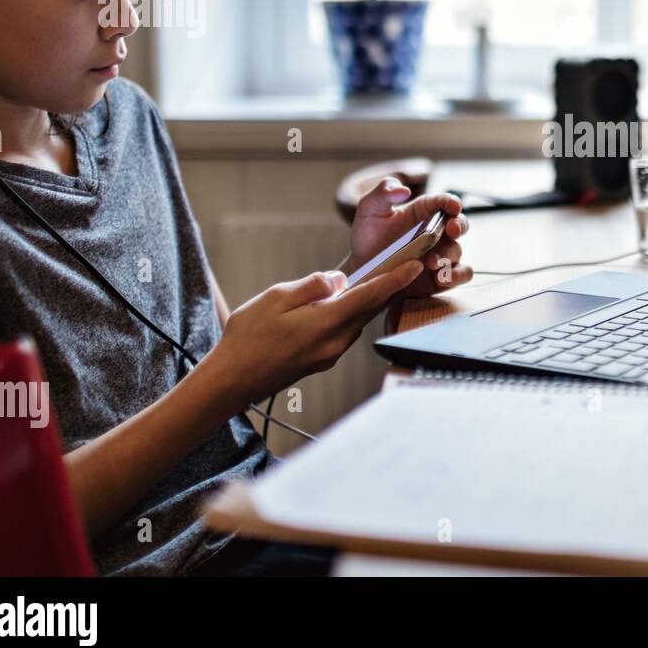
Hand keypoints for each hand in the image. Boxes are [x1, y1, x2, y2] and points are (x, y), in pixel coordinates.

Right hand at [208, 262, 423, 407]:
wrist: (232, 381)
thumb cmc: (247, 337)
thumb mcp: (276, 298)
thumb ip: (312, 286)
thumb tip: (338, 280)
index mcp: (326, 323)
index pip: (370, 296)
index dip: (394, 279)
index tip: (415, 265)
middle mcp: (336, 343)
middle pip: (368, 309)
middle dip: (385, 288)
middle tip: (401, 266)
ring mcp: (330, 355)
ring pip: (356, 321)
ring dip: (364, 302)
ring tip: (368, 281)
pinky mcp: (322, 361)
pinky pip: (344, 332)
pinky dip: (348, 316)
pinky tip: (338, 306)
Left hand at [343, 178, 472, 298]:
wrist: (363, 271)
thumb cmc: (367, 238)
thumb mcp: (369, 209)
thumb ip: (383, 192)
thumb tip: (404, 190)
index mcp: (423, 212)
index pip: (443, 202)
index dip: (451, 201)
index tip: (453, 205)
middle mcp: (436, 232)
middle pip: (459, 224)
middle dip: (460, 225)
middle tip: (451, 230)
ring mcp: (440, 254)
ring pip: (458, 251)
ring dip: (448, 255)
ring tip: (431, 262)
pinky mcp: (441, 276)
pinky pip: (461, 274)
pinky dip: (456, 276)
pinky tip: (440, 278)